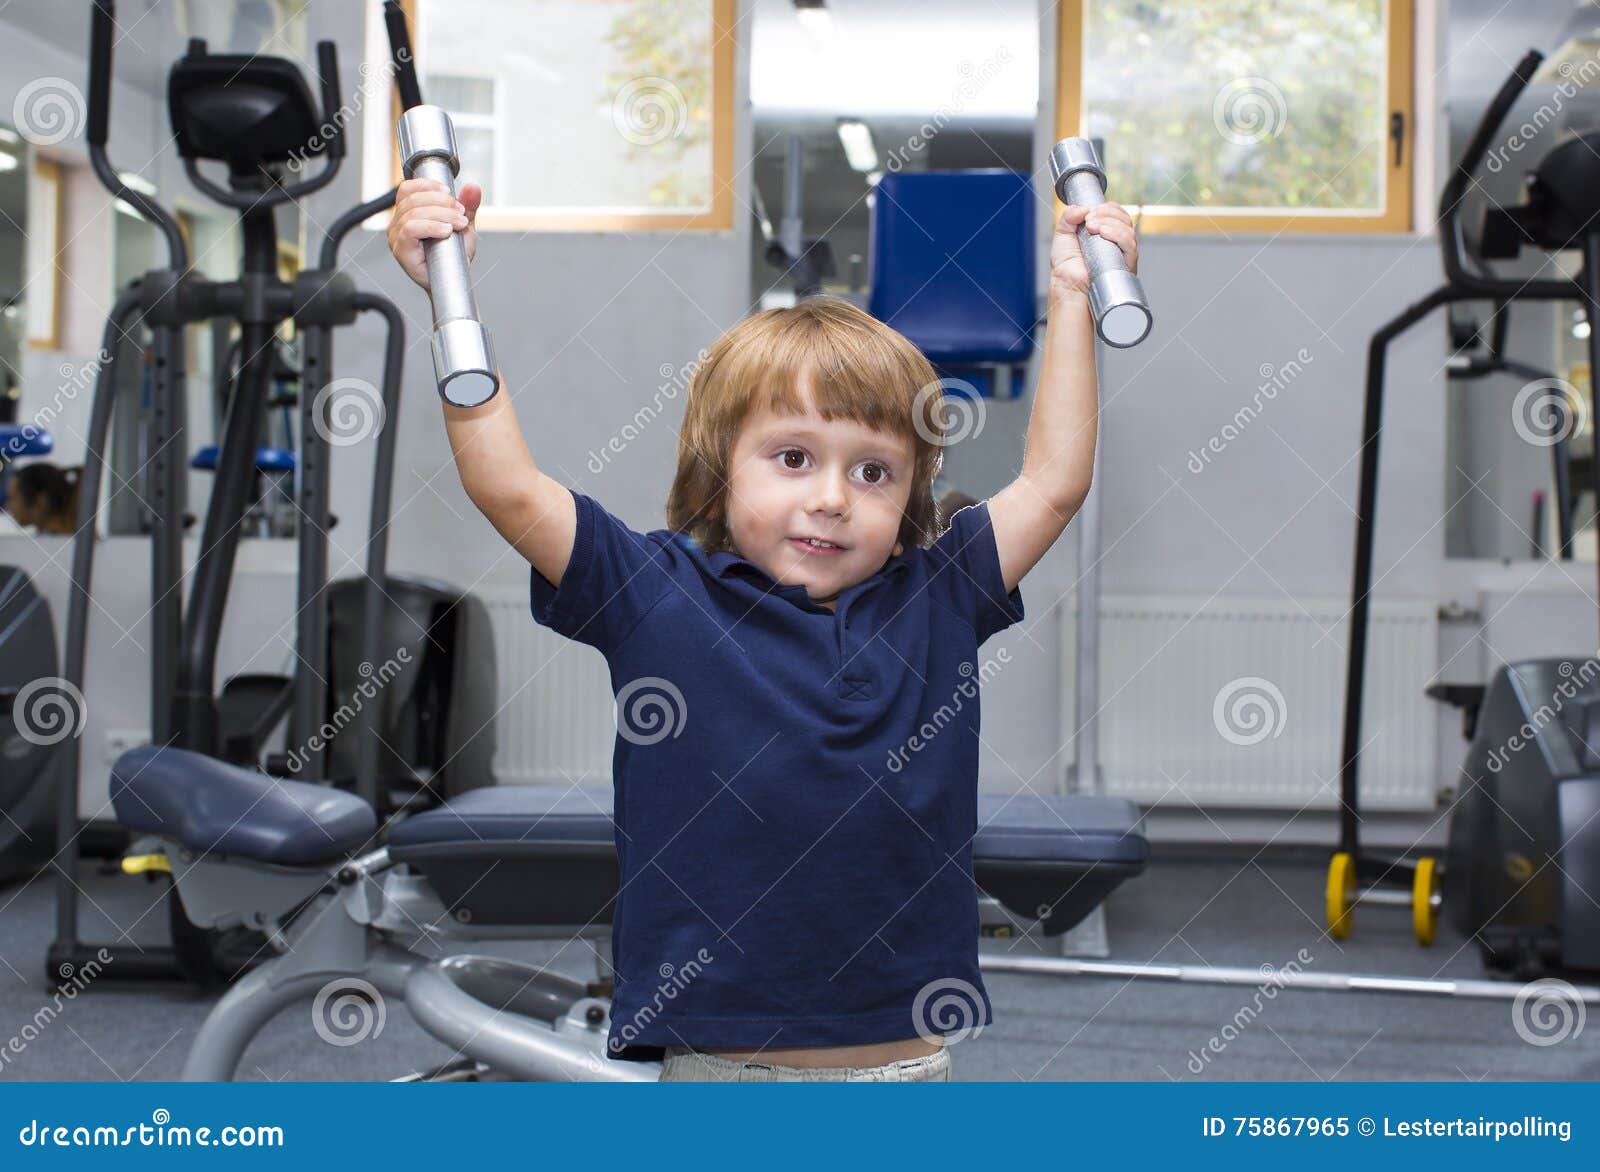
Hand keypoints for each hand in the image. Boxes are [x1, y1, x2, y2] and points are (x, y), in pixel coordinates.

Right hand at [388, 177, 480, 292]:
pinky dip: (430, 226)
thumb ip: (468, 206)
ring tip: (459, 224)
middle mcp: (397, 223)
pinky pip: (410, 229)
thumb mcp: (463, 225)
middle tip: (461, 213)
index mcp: (407, 213)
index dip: (427, 185)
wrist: (455, 281)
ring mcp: (396, 237)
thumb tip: (472, 187)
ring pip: (414, 212)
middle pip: (413, 199)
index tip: (449, 192)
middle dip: (442, 202)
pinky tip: (446, 231)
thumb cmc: (454, 256)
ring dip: (441, 214)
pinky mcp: (400, 249)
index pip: (407, 188)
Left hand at [1049, 201, 1136, 302]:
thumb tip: (1082, 207)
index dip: (1107, 208)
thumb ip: (1069, 216)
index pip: (1117, 214)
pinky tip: (1104, 233)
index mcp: (1105, 234)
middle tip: (1089, 219)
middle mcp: (1116, 243)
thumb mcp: (1063, 233)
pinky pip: (1130, 247)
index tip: (1090, 210)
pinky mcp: (1125, 266)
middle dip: (1108, 214)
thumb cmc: (1066, 266)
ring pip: (1128, 231)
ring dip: (1111, 223)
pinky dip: (1119, 235)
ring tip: (1092, 226)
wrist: (1066, 285)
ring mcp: (1122, 255)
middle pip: (1125, 220)